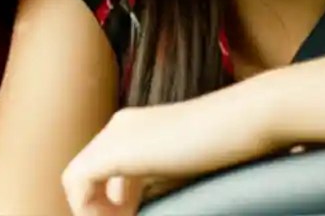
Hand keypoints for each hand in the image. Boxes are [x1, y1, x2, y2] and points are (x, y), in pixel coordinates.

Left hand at [62, 81, 281, 215]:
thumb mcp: (187, 167)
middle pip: (87, 174)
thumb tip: (144, 206)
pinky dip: (89, 209)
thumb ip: (160, 181)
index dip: (110, 201)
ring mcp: (116, 134)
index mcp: (135, 127)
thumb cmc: (232, 144)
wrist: (248, 118)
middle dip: (99, 207)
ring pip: (77, 179)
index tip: (136, 215)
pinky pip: (78, 183)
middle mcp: (120, 126)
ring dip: (93, 210)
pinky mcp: (116, 149)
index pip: (103, 168)